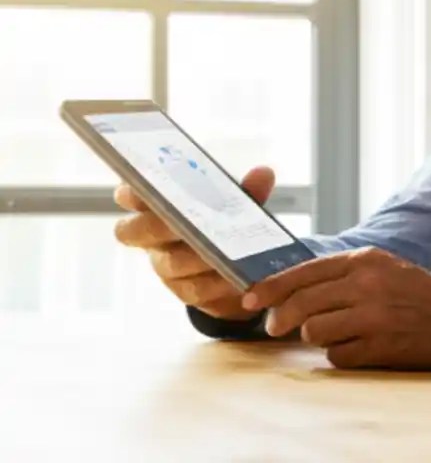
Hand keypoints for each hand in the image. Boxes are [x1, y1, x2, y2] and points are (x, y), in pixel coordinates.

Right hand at [113, 166, 276, 321]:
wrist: (237, 272)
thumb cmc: (224, 226)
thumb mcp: (236, 206)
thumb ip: (246, 191)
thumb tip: (263, 173)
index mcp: (158, 208)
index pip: (131, 196)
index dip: (131, 193)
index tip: (141, 188)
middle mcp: (154, 238)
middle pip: (136, 232)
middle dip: (159, 226)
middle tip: (183, 222)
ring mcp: (166, 267)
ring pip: (170, 263)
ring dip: (196, 257)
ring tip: (223, 252)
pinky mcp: (186, 292)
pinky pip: (195, 289)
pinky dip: (217, 283)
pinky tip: (236, 277)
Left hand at [242, 247, 430, 369]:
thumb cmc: (415, 293)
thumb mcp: (381, 267)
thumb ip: (340, 274)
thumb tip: (289, 290)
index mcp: (364, 261)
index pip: (303, 272)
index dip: (270, 288)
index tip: (249, 299)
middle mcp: (366, 285)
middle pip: (301, 304)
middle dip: (279, 319)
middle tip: (274, 327)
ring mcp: (373, 317)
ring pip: (314, 331)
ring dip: (314, 336)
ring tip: (334, 333)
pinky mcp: (380, 346)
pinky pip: (336, 355)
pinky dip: (339, 354)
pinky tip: (356, 346)